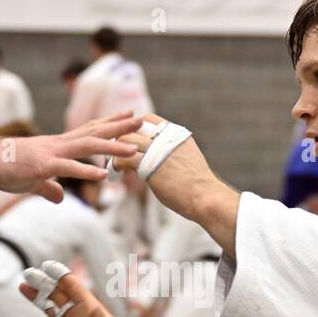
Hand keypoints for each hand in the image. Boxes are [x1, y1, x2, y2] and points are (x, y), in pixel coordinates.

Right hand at [0, 112, 143, 202]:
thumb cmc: (6, 168)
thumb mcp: (34, 181)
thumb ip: (50, 188)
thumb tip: (60, 198)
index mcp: (58, 145)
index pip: (89, 130)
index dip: (110, 123)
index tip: (129, 115)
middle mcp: (59, 144)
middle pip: (95, 132)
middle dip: (120, 126)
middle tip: (144, 119)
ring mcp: (52, 153)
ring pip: (88, 148)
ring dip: (112, 148)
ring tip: (134, 149)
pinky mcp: (43, 166)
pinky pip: (68, 169)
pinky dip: (86, 172)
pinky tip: (103, 177)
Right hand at [17, 262, 158, 316]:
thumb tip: (95, 310)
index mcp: (90, 308)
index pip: (73, 287)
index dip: (60, 275)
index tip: (47, 266)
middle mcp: (78, 315)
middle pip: (58, 294)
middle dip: (44, 284)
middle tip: (28, 273)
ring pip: (49, 309)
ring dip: (36, 299)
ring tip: (22, 286)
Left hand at [112, 112, 239, 256]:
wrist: (205, 197)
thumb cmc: (198, 186)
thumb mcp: (187, 161)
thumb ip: (172, 154)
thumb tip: (162, 161)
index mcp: (176, 134)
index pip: (149, 119)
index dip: (135, 126)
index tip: (128, 138)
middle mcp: (165, 137)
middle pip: (134, 128)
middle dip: (121, 138)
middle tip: (114, 151)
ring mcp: (156, 149)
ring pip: (125, 140)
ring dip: (115, 150)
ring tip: (113, 163)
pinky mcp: (148, 164)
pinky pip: (123, 158)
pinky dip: (116, 164)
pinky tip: (115, 173)